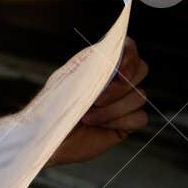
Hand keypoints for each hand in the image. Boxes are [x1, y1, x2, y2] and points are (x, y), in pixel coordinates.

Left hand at [47, 36, 149, 166]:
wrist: (46, 139)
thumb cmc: (51, 109)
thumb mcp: (65, 85)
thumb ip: (87, 70)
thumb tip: (110, 62)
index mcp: (100, 64)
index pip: (128, 48)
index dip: (129, 57)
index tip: (118, 72)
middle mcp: (115, 80)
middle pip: (141, 70)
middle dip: (120, 87)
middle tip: (96, 99)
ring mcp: (123, 101)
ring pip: (140, 97)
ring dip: (112, 109)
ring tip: (86, 117)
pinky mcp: (126, 122)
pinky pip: (139, 118)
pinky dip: (119, 122)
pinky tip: (99, 126)